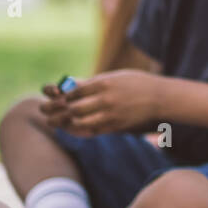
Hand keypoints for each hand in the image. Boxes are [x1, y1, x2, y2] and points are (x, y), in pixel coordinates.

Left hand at [46, 70, 162, 135]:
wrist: (162, 98)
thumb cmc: (137, 84)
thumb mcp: (115, 77)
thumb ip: (92, 83)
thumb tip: (68, 86)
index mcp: (105, 83)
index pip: (73, 92)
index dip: (60, 96)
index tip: (54, 97)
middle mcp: (106, 99)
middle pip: (73, 108)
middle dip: (56, 111)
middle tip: (45, 112)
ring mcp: (112, 114)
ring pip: (80, 122)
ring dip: (65, 123)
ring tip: (56, 123)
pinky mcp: (117, 126)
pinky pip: (92, 131)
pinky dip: (78, 130)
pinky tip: (72, 128)